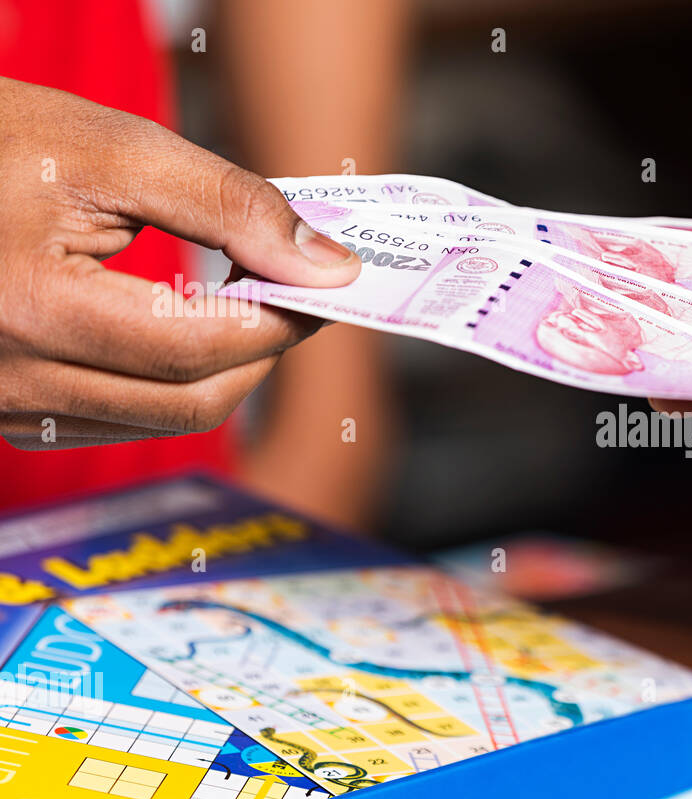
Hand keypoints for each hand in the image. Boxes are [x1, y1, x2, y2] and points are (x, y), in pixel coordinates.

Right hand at [0, 77, 360, 449]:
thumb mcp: (115, 150)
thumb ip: (230, 206)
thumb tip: (327, 267)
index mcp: (31, 307)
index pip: (199, 346)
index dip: (280, 319)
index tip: (324, 284)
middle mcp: (11, 376)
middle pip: (191, 402)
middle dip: (263, 351)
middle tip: (296, 295)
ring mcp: (5, 402)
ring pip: (163, 422)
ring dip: (226, 369)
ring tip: (247, 302)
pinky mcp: (9, 408)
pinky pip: (121, 421)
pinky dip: (174, 382)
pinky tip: (189, 327)